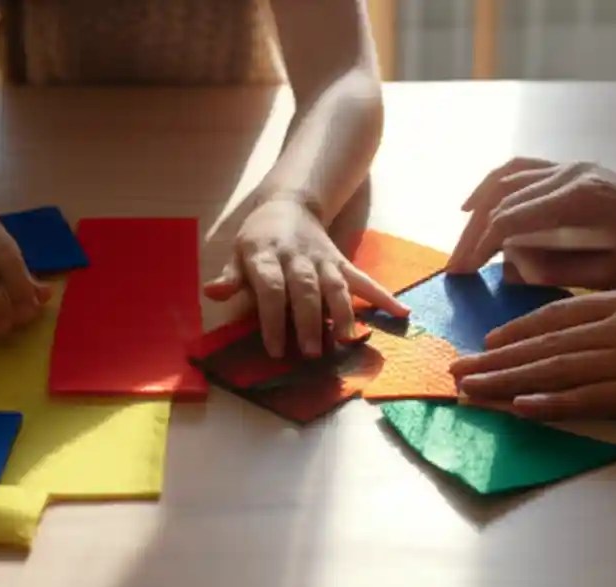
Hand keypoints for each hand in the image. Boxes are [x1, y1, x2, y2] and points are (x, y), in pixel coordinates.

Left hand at [204, 197, 408, 357]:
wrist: (290, 204)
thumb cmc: (260, 237)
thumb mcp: (238, 251)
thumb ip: (231, 277)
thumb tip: (212, 292)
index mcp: (266, 255)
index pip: (270, 288)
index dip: (273, 318)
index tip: (276, 349)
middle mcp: (297, 257)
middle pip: (305, 290)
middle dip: (309, 322)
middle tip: (312, 353)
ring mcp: (323, 260)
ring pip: (335, 286)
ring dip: (343, 314)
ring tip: (347, 341)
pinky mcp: (342, 263)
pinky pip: (364, 280)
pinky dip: (384, 296)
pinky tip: (402, 313)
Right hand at [448, 158, 615, 286]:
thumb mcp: (610, 273)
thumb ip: (556, 270)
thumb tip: (509, 271)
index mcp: (576, 202)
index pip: (509, 220)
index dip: (480, 249)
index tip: (462, 275)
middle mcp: (567, 175)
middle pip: (500, 200)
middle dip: (472, 235)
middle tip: (455, 268)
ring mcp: (568, 167)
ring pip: (506, 180)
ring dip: (478, 210)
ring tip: (463, 241)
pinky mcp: (572, 168)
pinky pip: (521, 170)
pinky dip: (495, 186)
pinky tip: (478, 204)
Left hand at [450, 286, 615, 425]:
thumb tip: (580, 328)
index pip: (558, 313)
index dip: (518, 330)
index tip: (488, 343)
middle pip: (546, 344)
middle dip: (496, 359)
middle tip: (457, 370)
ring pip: (556, 371)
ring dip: (509, 383)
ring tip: (473, 392)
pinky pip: (588, 400)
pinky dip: (552, 405)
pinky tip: (521, 410)